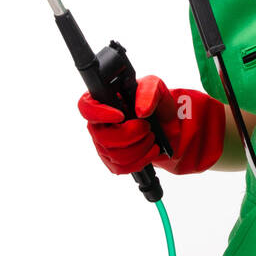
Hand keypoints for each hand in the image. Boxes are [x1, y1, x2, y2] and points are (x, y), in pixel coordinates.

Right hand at [77, 75, 225, 175]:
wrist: (169, 126)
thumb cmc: (157, 103)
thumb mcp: (156, 87)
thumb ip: (148, 92)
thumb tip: (140, 111)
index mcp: (103, 101)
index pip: (86, 107)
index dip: (100, 114)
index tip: (121, 116)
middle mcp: (98, 123)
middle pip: (102, 137)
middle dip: (131, 134)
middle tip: (146, 127)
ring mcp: (103, 144)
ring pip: (114, 155)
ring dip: (139, 148)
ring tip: (151, 138)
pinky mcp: (112, 161)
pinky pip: (120, 168)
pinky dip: (139, 161)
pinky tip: (150, 152)